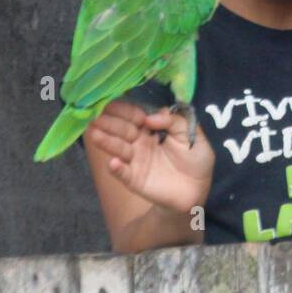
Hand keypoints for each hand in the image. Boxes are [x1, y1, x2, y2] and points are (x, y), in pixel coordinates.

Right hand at [86, 100, 213, 215]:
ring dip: (106, 142)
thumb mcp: (191, 134)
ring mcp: (136, 161)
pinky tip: (112, 162)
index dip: (124, 110)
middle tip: (95, 116)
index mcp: (153, 128)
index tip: (110, 103)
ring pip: (119, 149)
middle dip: (109, 123)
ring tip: (94, 134)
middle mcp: (140, 142)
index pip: (135, 116)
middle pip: (123, 130)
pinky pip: (124, 173)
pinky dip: (117, 169)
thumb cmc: (195, 159)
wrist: (197, 189)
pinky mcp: (135, 179)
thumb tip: (151, 117)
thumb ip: (175, 121)